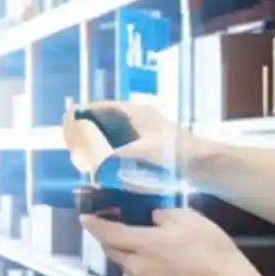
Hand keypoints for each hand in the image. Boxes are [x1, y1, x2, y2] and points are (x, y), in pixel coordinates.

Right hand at [66, 101, 208, 181]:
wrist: (204, 164)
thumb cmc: (175, 152)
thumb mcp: (142, 153)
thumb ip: (116, 159)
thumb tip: (94, 169)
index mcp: (138, 113)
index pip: (107, 106)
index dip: (88, 110)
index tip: (70, 116)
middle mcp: (141, 120)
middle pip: (110, 120)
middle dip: (91, 128)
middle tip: (74, 139)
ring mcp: (147, 134)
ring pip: (117, 135)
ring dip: (102, 142)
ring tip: (84, 153)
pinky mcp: (152, 149)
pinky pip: (126, 147)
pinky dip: (113, 153)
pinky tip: (106, 166)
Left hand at [80, 207, 263, 275]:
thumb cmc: (210, 250)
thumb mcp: (188, 218)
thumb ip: (162, 215)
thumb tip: (151, 218)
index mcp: (142, 244)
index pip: (106, 232)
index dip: (93, 223)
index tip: (85, 217)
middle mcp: (134, 267)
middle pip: (111, 249)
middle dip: (112, 237)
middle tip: (122, 225)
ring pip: (125, 265)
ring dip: (130, 254)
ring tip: (152, 248)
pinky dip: (142, 270)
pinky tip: (163, 267)